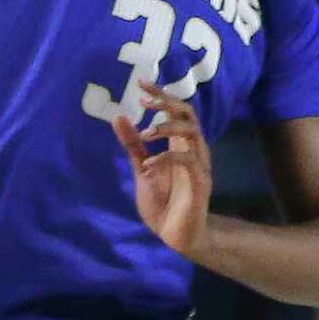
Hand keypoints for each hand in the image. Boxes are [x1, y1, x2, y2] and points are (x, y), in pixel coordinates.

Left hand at [113, 83, 212, 259]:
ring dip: (166, 128)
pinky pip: (187, 160)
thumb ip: (133, 145)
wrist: (175, 236)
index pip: (176, 110)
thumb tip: (118, 116)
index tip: (141, 83)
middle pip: (187, 113)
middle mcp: (192, 149)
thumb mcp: (142, 169)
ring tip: (145, 134)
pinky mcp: (200, 182)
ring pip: (191, 131)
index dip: (161, 95)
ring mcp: (198, 164)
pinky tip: (149, 163)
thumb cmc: (162, 202)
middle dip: (167, 102)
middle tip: (144, 101)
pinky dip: (166, 157)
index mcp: (179, 144)